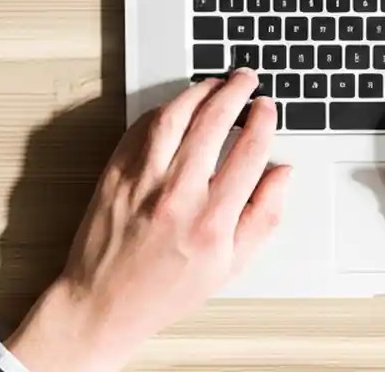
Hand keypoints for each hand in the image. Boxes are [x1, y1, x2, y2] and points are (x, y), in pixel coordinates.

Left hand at [6, 69, 290, 371]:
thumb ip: (263, 215)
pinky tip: (179, 106)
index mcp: (212, 221)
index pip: (249, 151)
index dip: (262, 121)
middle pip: (214, 123)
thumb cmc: (167, 290)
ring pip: (175, 116)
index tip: (267, 108)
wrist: (103, 304)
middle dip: (236, 92)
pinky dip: (164, 110)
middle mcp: (177, 196)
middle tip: (247, 80)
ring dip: (199, 91)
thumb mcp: (232, 266)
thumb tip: (282, 173)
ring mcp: (142, 182)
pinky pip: (141, 128)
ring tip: (216, 83)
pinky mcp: (115, 175)